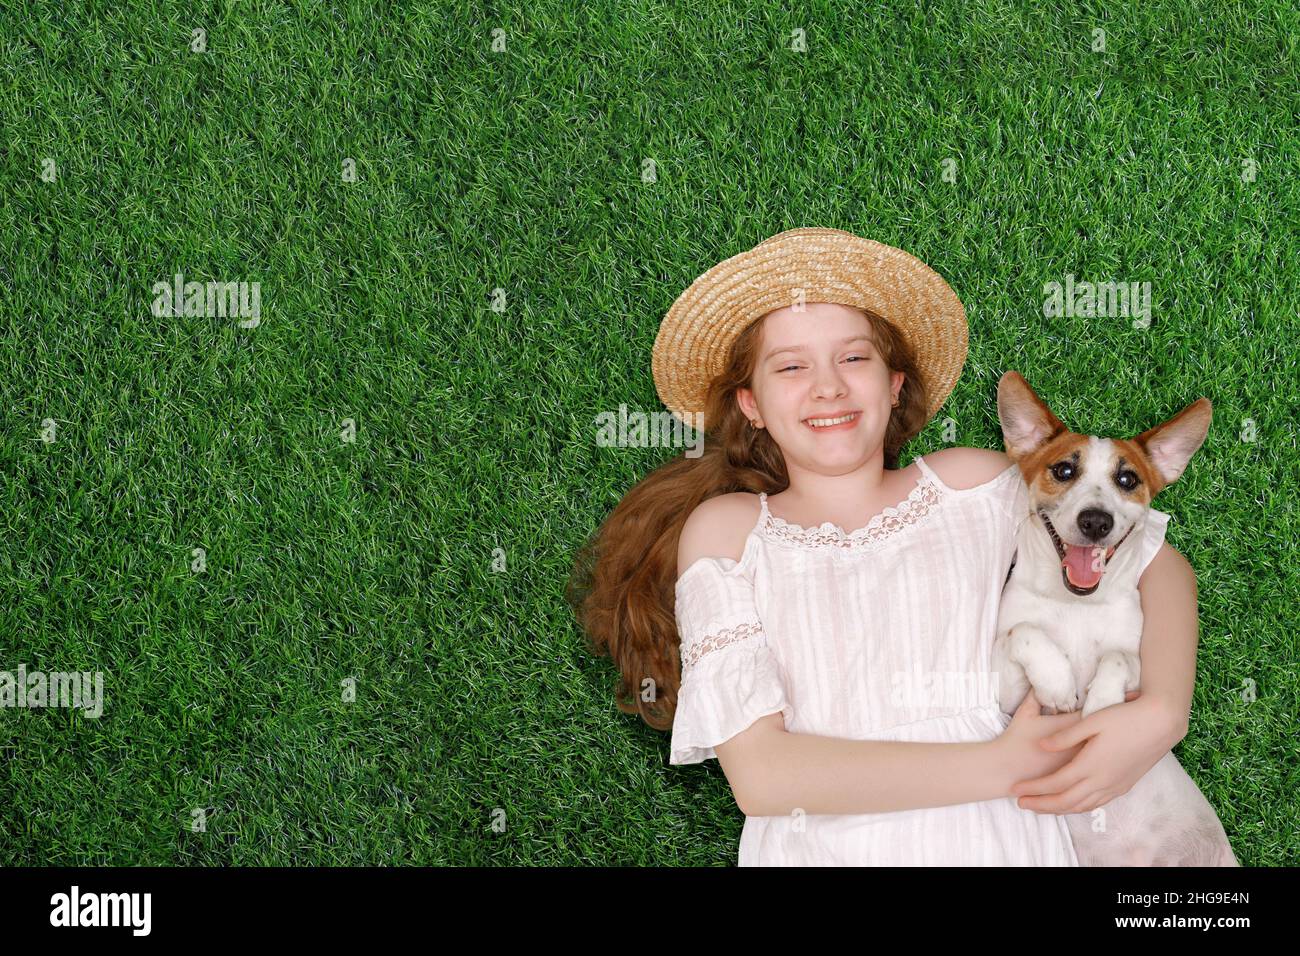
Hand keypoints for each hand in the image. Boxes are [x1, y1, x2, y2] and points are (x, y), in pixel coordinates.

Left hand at [1010, 691, 1178, 814]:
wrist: (1161, 723)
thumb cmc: (1125, 717)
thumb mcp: (1091, 721)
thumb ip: (1065, 735)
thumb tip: (1042, 745)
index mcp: (1091, 764)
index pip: (1055, 783)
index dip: (1034, 788)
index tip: (1016, 789)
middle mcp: (1103, 780)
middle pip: (1065, 801)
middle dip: (1041, 805)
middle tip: (1021, 803)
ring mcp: (1115, 785)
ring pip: (1082, 806)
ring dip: (1059, 809)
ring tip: (1040, 807)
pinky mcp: (1124, 785)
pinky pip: (1097, 804)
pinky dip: (1079, 807)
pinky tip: (1071, 804)